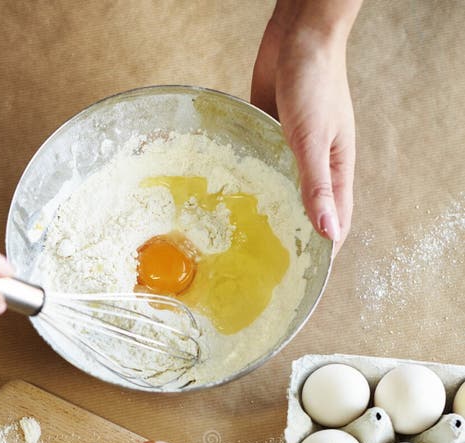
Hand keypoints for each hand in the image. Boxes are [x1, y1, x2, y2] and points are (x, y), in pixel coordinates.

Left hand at [251, 9, 356, 249]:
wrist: (299, 35)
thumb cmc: (315, 82)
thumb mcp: (314, 139)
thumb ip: (317, 186)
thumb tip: (328, 232)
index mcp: (337, 172)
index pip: (335, 225)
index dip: (322, 255)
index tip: (301, 282)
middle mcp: (316, 168)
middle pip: (306, 215)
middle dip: (290, 243)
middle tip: (264, 273)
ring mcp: (292, 154)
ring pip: (281, 194)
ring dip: (266, 216)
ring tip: (241, 247)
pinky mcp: (270, 137)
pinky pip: (261, 169)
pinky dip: (250, 186)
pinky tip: (230, 204)